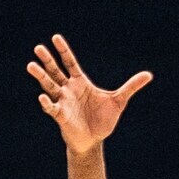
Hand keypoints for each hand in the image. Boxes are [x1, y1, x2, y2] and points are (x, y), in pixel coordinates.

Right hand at [28, 34, 151, 153]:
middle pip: (55, 71)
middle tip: (38, 48)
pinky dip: (47, 103)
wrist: (94, 140)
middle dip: (47, 60)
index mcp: (80, 82)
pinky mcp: (60, 116)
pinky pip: (51, 108)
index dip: (63, 50)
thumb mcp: (119, 101)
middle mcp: (68, 89)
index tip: (55, 37)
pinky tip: (42, 98)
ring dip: (40, 77)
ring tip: (30, 65)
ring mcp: (62, 101)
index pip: (70, 62)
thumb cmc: (103, 120)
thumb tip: (148, 75)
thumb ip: (131, 87)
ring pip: (49, 86)